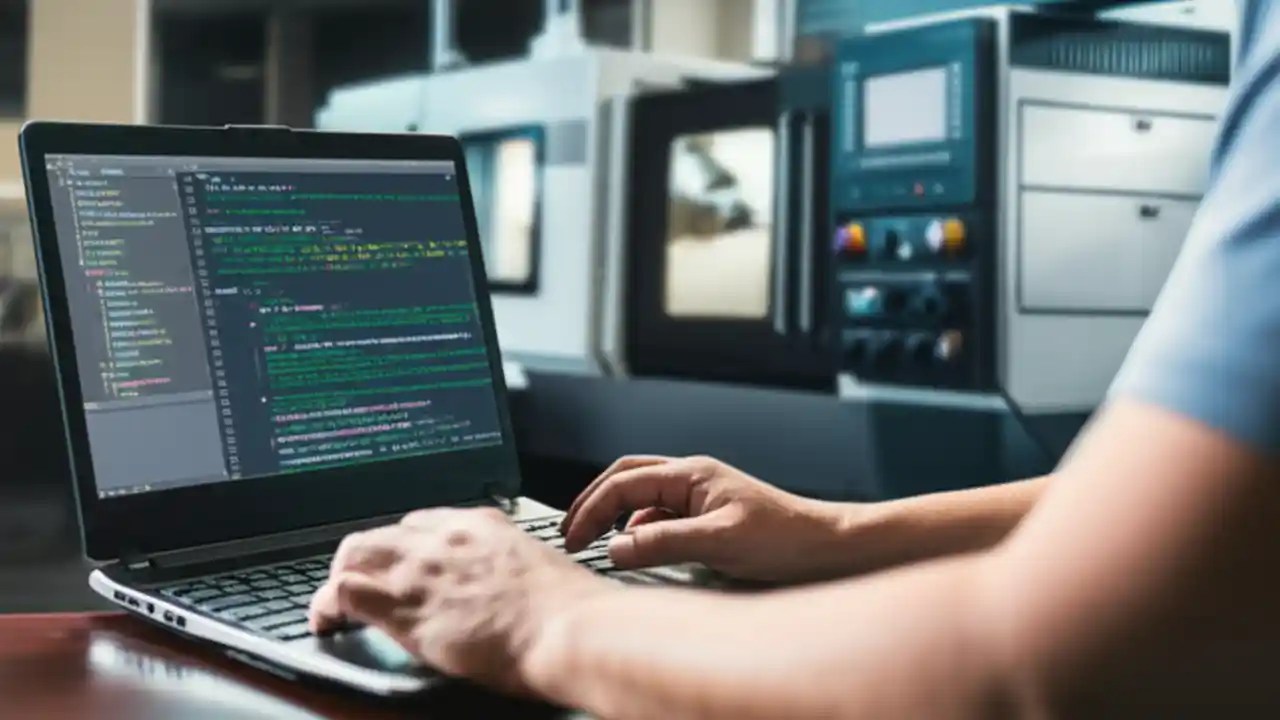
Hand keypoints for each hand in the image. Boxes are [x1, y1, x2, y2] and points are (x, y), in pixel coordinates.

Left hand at [308, 507, 615, 692]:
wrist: (567, 628)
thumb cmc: (568, 609)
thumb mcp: (538, 567)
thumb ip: (510, 566)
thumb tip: (507, 586)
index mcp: (480, 524)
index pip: (421, 523)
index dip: (404, 548)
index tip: (402, 568)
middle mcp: (443, 539)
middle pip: (380, 534)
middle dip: (364, 560)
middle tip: (362, 588)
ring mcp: (420, 571)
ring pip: (352, 554)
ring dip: (339, 579)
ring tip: (334, 607)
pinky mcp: (404, 608)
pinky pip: (343, 592)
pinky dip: (327, 605)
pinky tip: (328, 623)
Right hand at [561, 455, 858, 582]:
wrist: (827, 548)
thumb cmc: (785, 539)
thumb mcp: (718, 542)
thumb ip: (663, 542)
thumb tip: (614, 547)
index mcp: (691, 473)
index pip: (623, 482)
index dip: (591, 509)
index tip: (574, 539)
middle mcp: (692, 479)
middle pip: (626, 478)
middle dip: (593, 503)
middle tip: (571, 533)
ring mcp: (700, 497)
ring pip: (642, 497)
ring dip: (615, 516)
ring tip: (596, 543)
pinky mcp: (708, 518)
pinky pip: (661, 517)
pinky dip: (640, 531)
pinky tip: (639, 553)